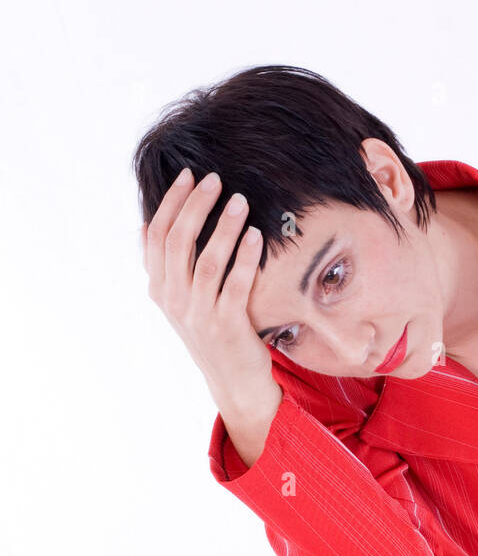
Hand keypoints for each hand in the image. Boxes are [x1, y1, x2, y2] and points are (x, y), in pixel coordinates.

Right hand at [141, 168, 276, 418]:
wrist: (234, 380)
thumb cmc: (211, 331)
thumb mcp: (180, 300)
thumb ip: (164, 267)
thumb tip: (143, 225)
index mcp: (160, 289)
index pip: (157, 236)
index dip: (172, 202)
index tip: (188, 175)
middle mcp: (174, 301)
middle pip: (179, 242)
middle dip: (196, 205)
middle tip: (215, 180)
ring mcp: (199, 315)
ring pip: (208, 261)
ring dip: (224, 227)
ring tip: (240, 201)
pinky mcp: (227, 326)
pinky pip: (236, 285)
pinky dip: (246, 257)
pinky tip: (256, 235)